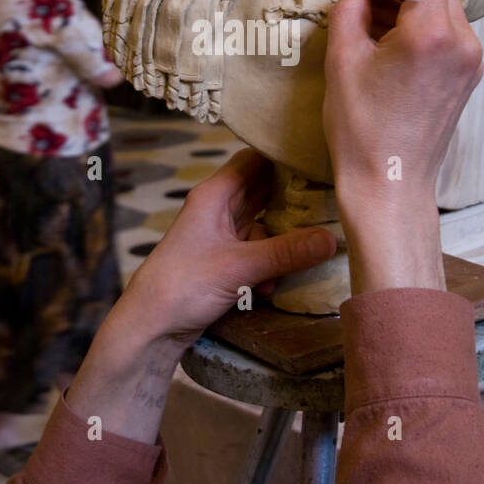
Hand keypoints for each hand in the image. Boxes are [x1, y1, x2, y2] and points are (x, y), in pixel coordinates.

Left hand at [122, 148, 334, 349]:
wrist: (150, 327)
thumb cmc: (183, 285)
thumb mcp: (240, 267)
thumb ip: (287, 252)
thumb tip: (333, 239)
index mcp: (215, 195)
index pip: (255, 159)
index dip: (284, 156)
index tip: (320, 159)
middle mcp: (219, 209)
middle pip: (265, 193)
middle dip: (293, 204)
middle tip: (328, 206)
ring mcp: (222, 236)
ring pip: (265, 227)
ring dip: (279, 249)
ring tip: (282, 273)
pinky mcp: (225, 261)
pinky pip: (258, 254)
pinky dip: (266, 269)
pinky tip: (263, 291)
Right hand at [323, 0, 482, 292]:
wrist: (389, 183)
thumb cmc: (361, 128)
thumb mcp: (342, 60)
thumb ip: (349, 9)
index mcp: (433, 33)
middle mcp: (463, 41)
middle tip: (366, 2)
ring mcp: (471, 60)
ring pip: (446, 6)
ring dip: (412, 4)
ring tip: (374, 28)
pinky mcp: (469, 76)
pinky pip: (450, 32)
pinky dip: (423, 27)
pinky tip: (391, 49)